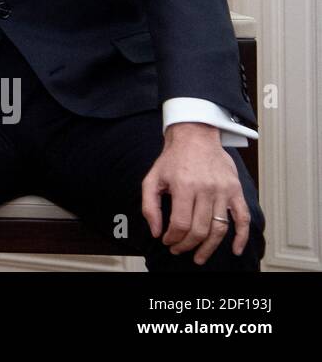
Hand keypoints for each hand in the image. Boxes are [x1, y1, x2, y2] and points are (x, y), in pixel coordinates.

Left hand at [141, 122, 250, 264]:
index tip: (167, 241)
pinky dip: (241, 237)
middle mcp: (206, 188)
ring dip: (209, 247)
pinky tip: (235, 250)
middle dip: (187, 245)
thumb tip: (155, 231)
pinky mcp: (236, 190)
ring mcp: (223, 190)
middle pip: (200, 229)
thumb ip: (149, 205)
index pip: (180, 223)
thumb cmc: (173, 159)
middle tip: (179, 250)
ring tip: (199, 257)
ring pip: (219, 228)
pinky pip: (243, 218)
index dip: (173, 238)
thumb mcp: (152, 178)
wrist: (195, 136)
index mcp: (184, 185)